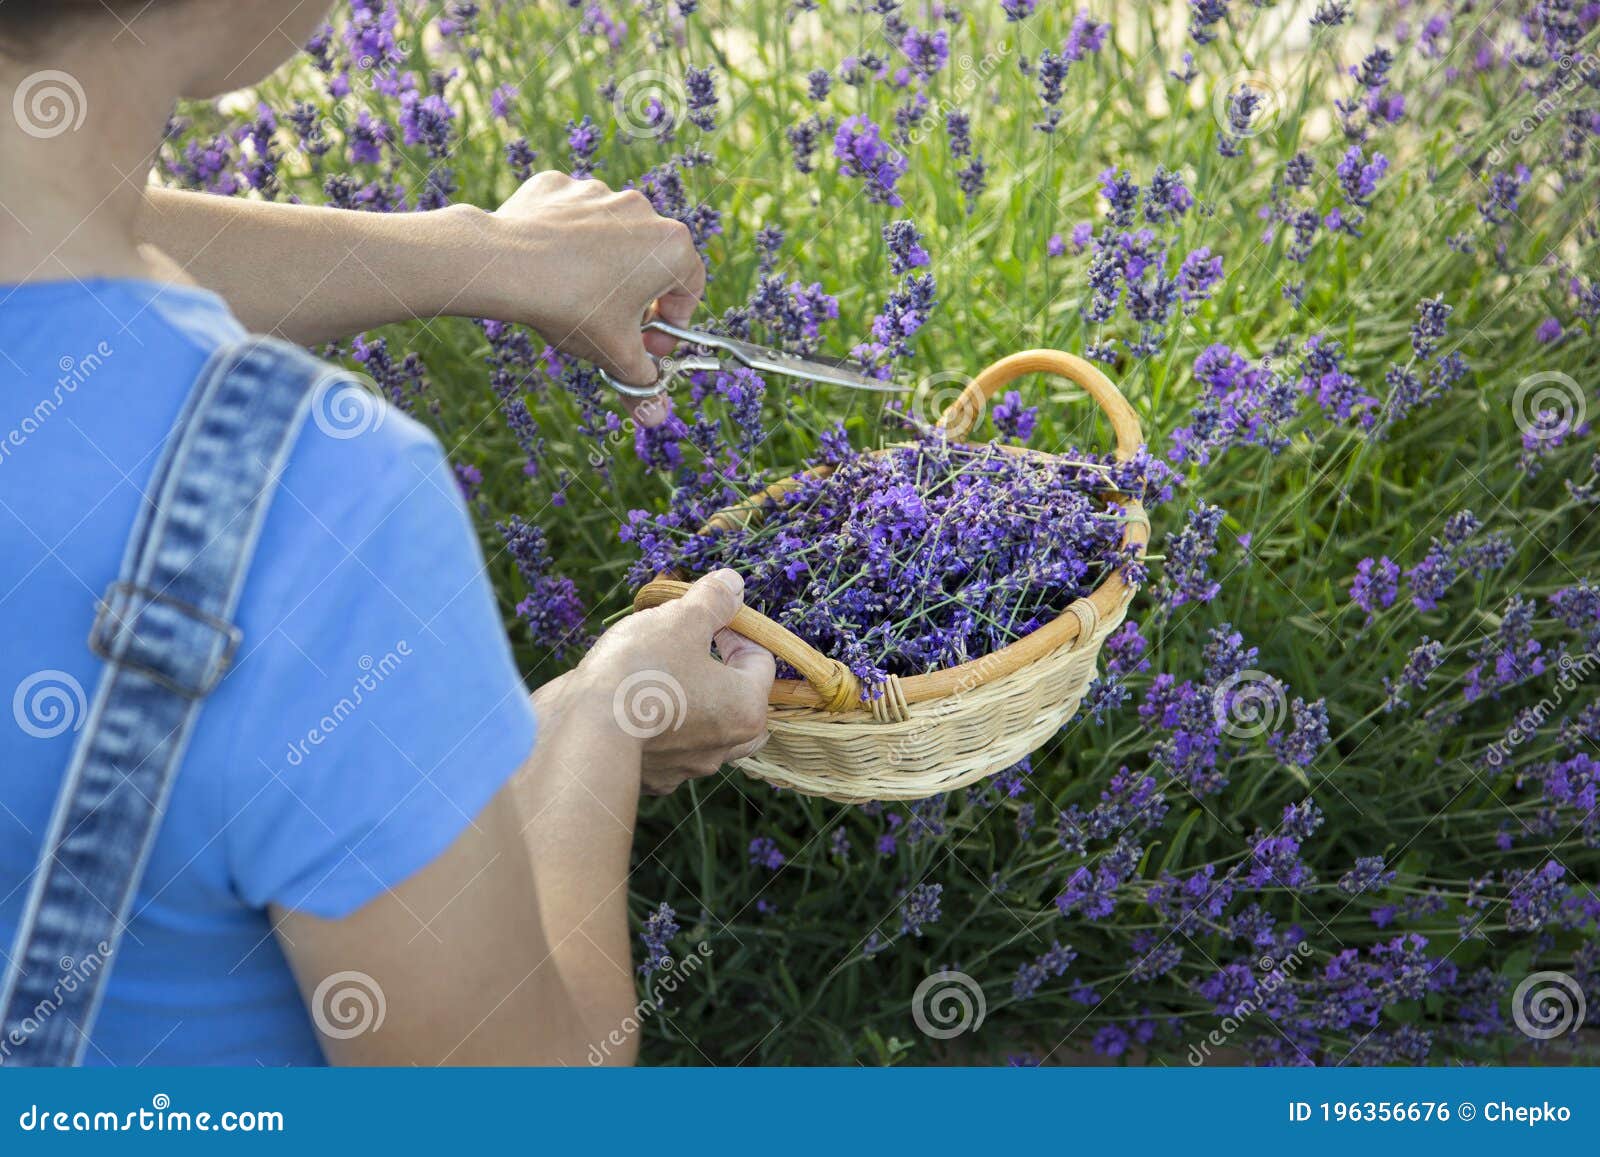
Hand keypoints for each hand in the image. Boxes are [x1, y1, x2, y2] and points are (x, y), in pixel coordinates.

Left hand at [487, 171, 703, 417]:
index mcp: (671, 246)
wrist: (504, 265)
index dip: (672, 325)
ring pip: (610, 239)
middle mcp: (642, 210)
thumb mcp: (615, 355)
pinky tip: (548, 266)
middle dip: (636, 297)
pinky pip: (571, 219)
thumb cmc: (573, 307)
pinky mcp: (559, 188)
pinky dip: (565, 240)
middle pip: (650, 263)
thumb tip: (655, 416)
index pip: (689, 290)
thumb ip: (643, 384)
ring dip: (602, 267)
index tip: (648, 345)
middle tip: (612, 327)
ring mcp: (598, 193)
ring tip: (574, 297)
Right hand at [575, 569, 773, 794]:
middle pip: (738, 701)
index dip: (734, 630)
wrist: (584, 729)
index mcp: (746, 708)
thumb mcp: (681, 619)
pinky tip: (633, 703)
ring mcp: (687, 767)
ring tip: (658, 671)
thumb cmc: (641, 671)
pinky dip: (657, 725)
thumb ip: (713, 600)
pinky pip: (665, 746)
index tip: (706, 619)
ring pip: (702, 726)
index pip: (760, 660)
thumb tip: (733, 584)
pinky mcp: (652, 777)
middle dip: (720, 672)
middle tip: (691, 649)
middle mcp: (725, 745)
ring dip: (689, 698)